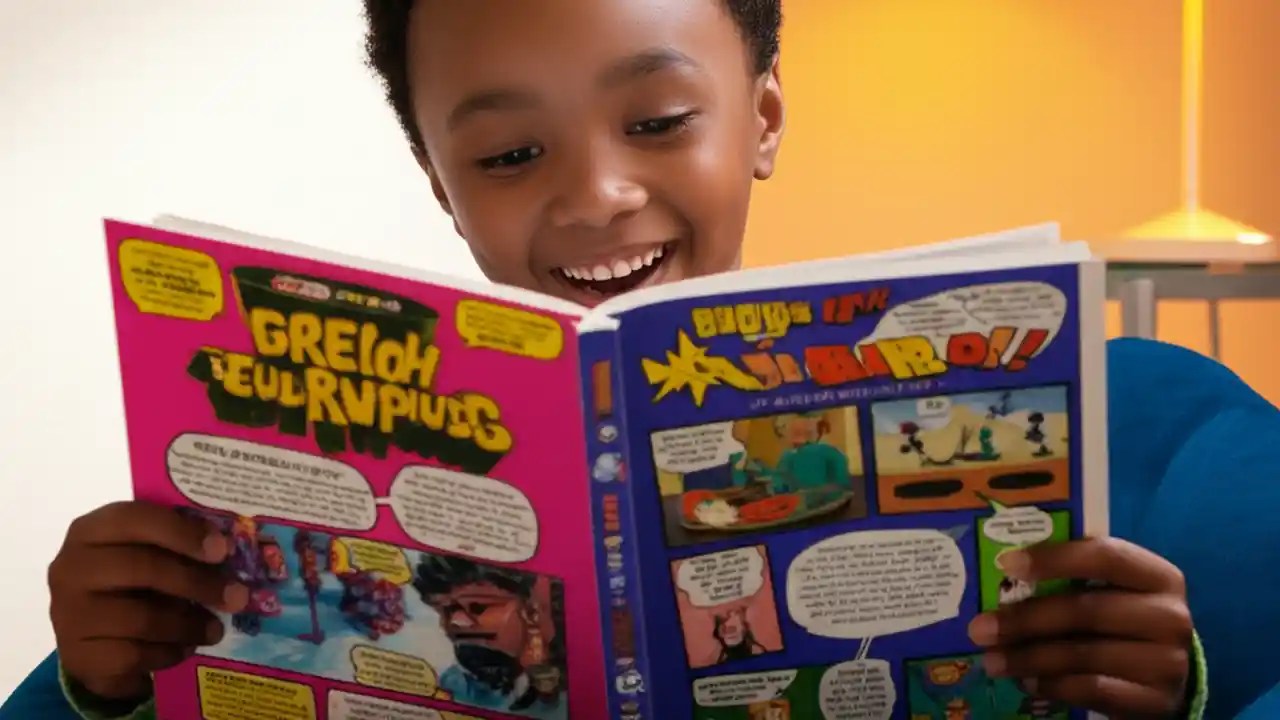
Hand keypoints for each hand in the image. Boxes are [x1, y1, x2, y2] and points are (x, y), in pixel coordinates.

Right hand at [48, 502, 248, 699]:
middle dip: (198, 583)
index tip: (223, 549)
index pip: (136, 519)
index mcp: (91, 530)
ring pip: (141, 618)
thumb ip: (175, 544)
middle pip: (143, 569)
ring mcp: (69, 613)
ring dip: (189, 624)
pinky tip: (185, 648)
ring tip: (216, 628)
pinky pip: (133, 654)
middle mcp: (71, 567)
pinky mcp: (76, 654)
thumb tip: (233, 551)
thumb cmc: (127, 581)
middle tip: (238, 596)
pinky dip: (167, 652)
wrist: (88, 635)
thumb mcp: (145, 553)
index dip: (182, 533)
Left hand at [968, 537, 1192, 718]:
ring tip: (991, 659)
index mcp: (1158, 575)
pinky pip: (1091, 689)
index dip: (1054, 558)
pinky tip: (1026, 681)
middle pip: (1086, 610)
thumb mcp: (1110, 590)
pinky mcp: (1156, 700)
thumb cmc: (1124, 619)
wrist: (1165, 674)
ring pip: (1083, 655)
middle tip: (980, 627)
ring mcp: (1167, 661)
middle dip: (1025, 619)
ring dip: (1028, 657)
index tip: (1006, 564)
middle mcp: (1170, 616)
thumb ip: (1073, 576)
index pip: (1104, 555)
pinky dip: (1052, 685)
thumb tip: (1005, 570)